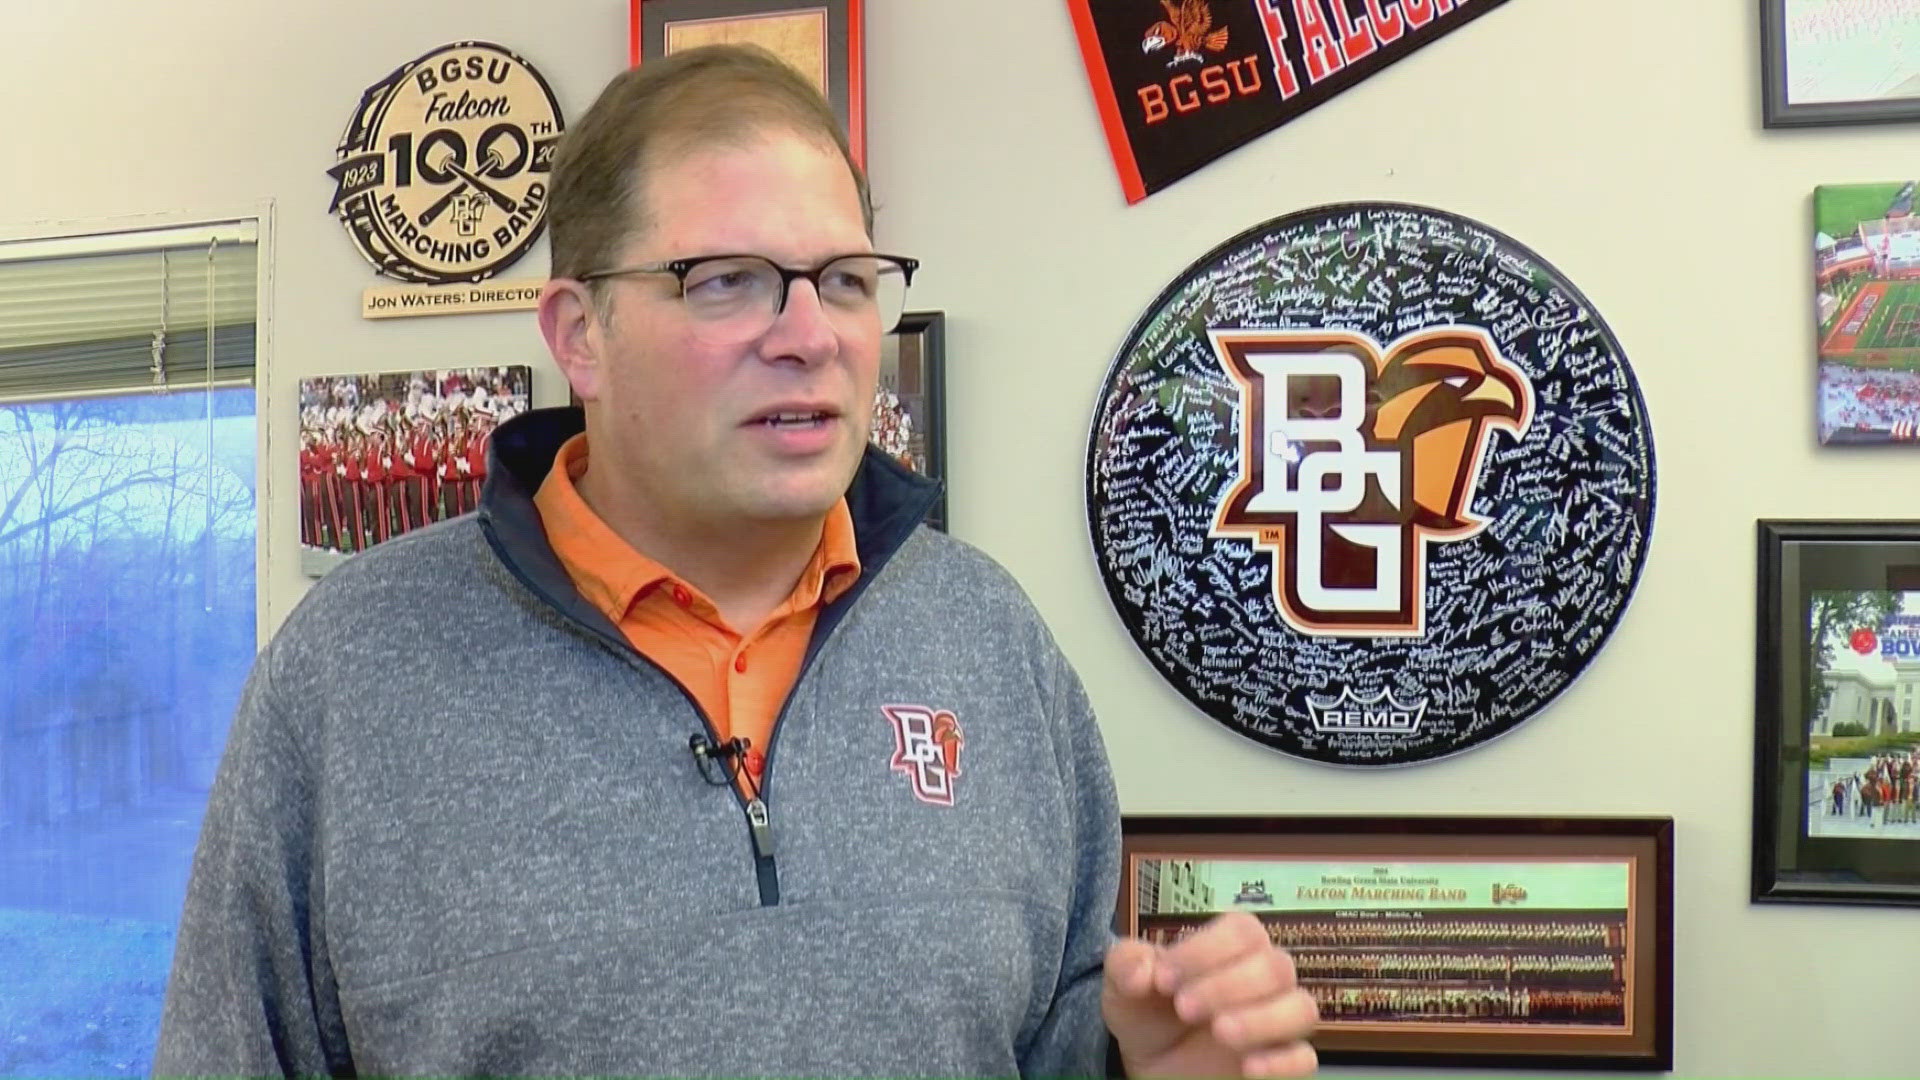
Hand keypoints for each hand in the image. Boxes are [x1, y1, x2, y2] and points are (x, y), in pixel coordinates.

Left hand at [1102, 911, 1317, 1077]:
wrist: (1151, 1063)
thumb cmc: (1148, 1010)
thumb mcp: (1124, 984)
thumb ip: (1126, 964)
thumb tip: (1144, 969)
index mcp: (1232, 946)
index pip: (1243, 931)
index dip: (1206, 951)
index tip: (1165, 979)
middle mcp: (1264, 977)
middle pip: (1275, 967)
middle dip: (1228, 986)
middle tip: (1184, 1008)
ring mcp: (1277, 1020)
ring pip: (1302, 1008)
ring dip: (1262, 1019)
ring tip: (1220, 1032)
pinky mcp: (1282, 1060)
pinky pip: (1305, 1059)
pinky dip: (1282, 1062)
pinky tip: (1248, 1067)